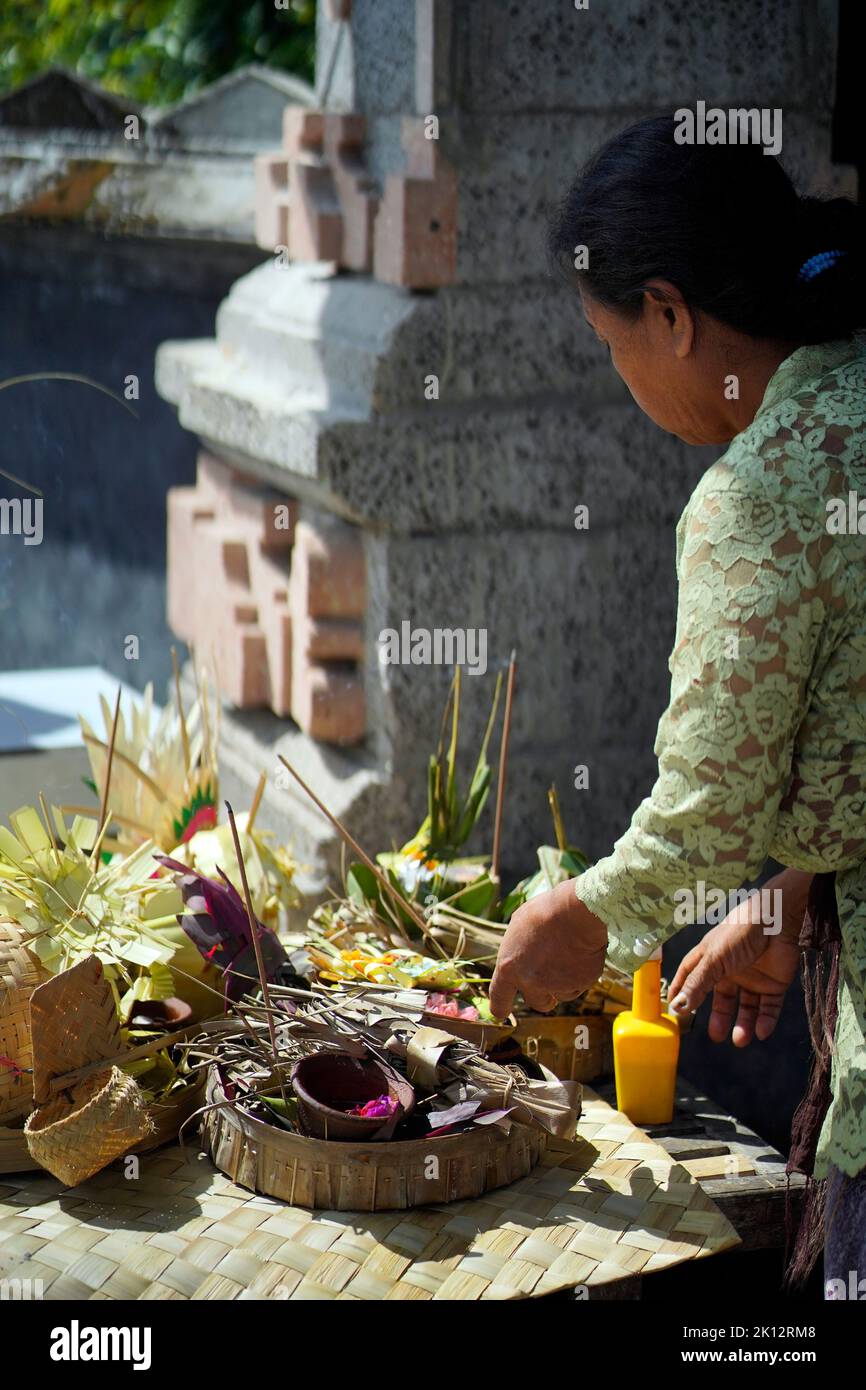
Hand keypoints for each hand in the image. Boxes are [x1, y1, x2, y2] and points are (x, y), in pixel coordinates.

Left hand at [489, 879, 607, 1017]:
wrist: (576, 912)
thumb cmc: (545, 912)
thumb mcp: (518, 925)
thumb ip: (516, 947)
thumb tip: (519, 953)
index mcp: (509, 967)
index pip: (499, 997)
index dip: (500, 1007)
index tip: (502, 1012)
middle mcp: (530, 982)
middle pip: (537, 1003)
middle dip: (544, 996)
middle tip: (550, 981)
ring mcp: (556, 986)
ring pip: (561, 995)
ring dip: (564, 983)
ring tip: (568, 954)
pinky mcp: (580, 984)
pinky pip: (580, 985)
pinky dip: (580, 975)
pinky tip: (581, 953)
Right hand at [667, 870, 809, 1044]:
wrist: (777, 921)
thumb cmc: (738, 934)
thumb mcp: (713, 960)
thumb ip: (696, 985)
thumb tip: (676, 1008)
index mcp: (710, 960)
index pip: (691, 980)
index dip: (683, 996)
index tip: (676, 1015)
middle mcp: (730, 971)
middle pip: (721, 1000)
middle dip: (719, 1018)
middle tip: (716, 1037)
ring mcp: (752, 978)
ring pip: (746, 1008)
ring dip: (743, 1025)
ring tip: (740, 1040)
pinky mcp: (774, 984)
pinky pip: (768, 1007)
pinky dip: (765, 1021)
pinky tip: (761, 1031)